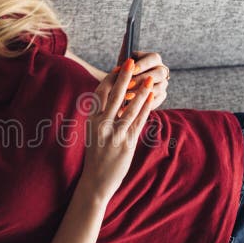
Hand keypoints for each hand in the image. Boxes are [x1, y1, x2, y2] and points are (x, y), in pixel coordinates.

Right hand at [81, 57, 154, 201]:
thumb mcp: (94, 132)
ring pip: (129, 108)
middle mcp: (102, 125)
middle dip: (124, 77)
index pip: (99, 94)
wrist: (96, 181)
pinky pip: (138, 122)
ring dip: (140, 91)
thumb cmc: (97, 155)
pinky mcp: (126, 144)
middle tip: (131, 62)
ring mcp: (114, 135)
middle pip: (114, 96)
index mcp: (92, 120)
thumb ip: (103, 116)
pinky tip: (152, 98)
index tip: (117, 67)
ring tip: (149, 79)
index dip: (109, 79)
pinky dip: (146, 108)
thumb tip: (116, 97)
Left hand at [114, 51, 169, 113]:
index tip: (131, 70)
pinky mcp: (161, 96)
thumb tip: (119, 69)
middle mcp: (161, 70)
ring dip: (143, 92)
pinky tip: (131, 107)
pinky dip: (143, 104)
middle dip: (142, 79)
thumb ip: (122, 66)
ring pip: (159, 88)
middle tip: (128, 85)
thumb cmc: (122, 73)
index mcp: (153, 58)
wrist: (122, 85)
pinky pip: (157, 100)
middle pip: (159, 73)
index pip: (153, 58)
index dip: (142, 64)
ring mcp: (163, 84)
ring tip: (126, 97)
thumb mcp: (121, 67)